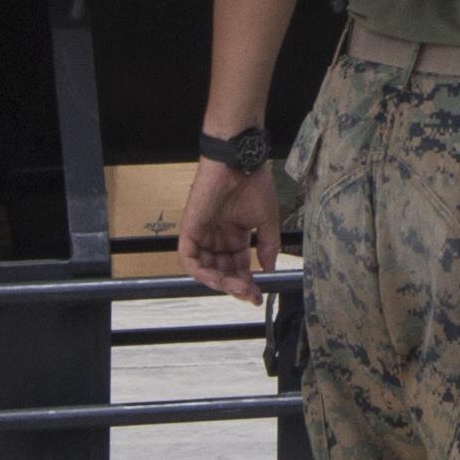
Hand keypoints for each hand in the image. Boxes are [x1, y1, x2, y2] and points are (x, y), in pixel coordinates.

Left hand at [177, 156, 279, 308]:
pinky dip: (201, 272)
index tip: (258, 297)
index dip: (246, 283)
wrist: (239, 163)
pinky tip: (217, 278)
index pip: (237, 267)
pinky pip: (189, 259)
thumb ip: (268, 246)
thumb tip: (270, 269)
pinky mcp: (189, 230)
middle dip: (236, 287)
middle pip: (222, 272)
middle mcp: (216, 239)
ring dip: (221, 282)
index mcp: (234, 236)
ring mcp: (202, 235)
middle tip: (250, 294)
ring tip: (239, 286)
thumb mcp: (266, 220)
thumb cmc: (253, 184)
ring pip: (205, 270)